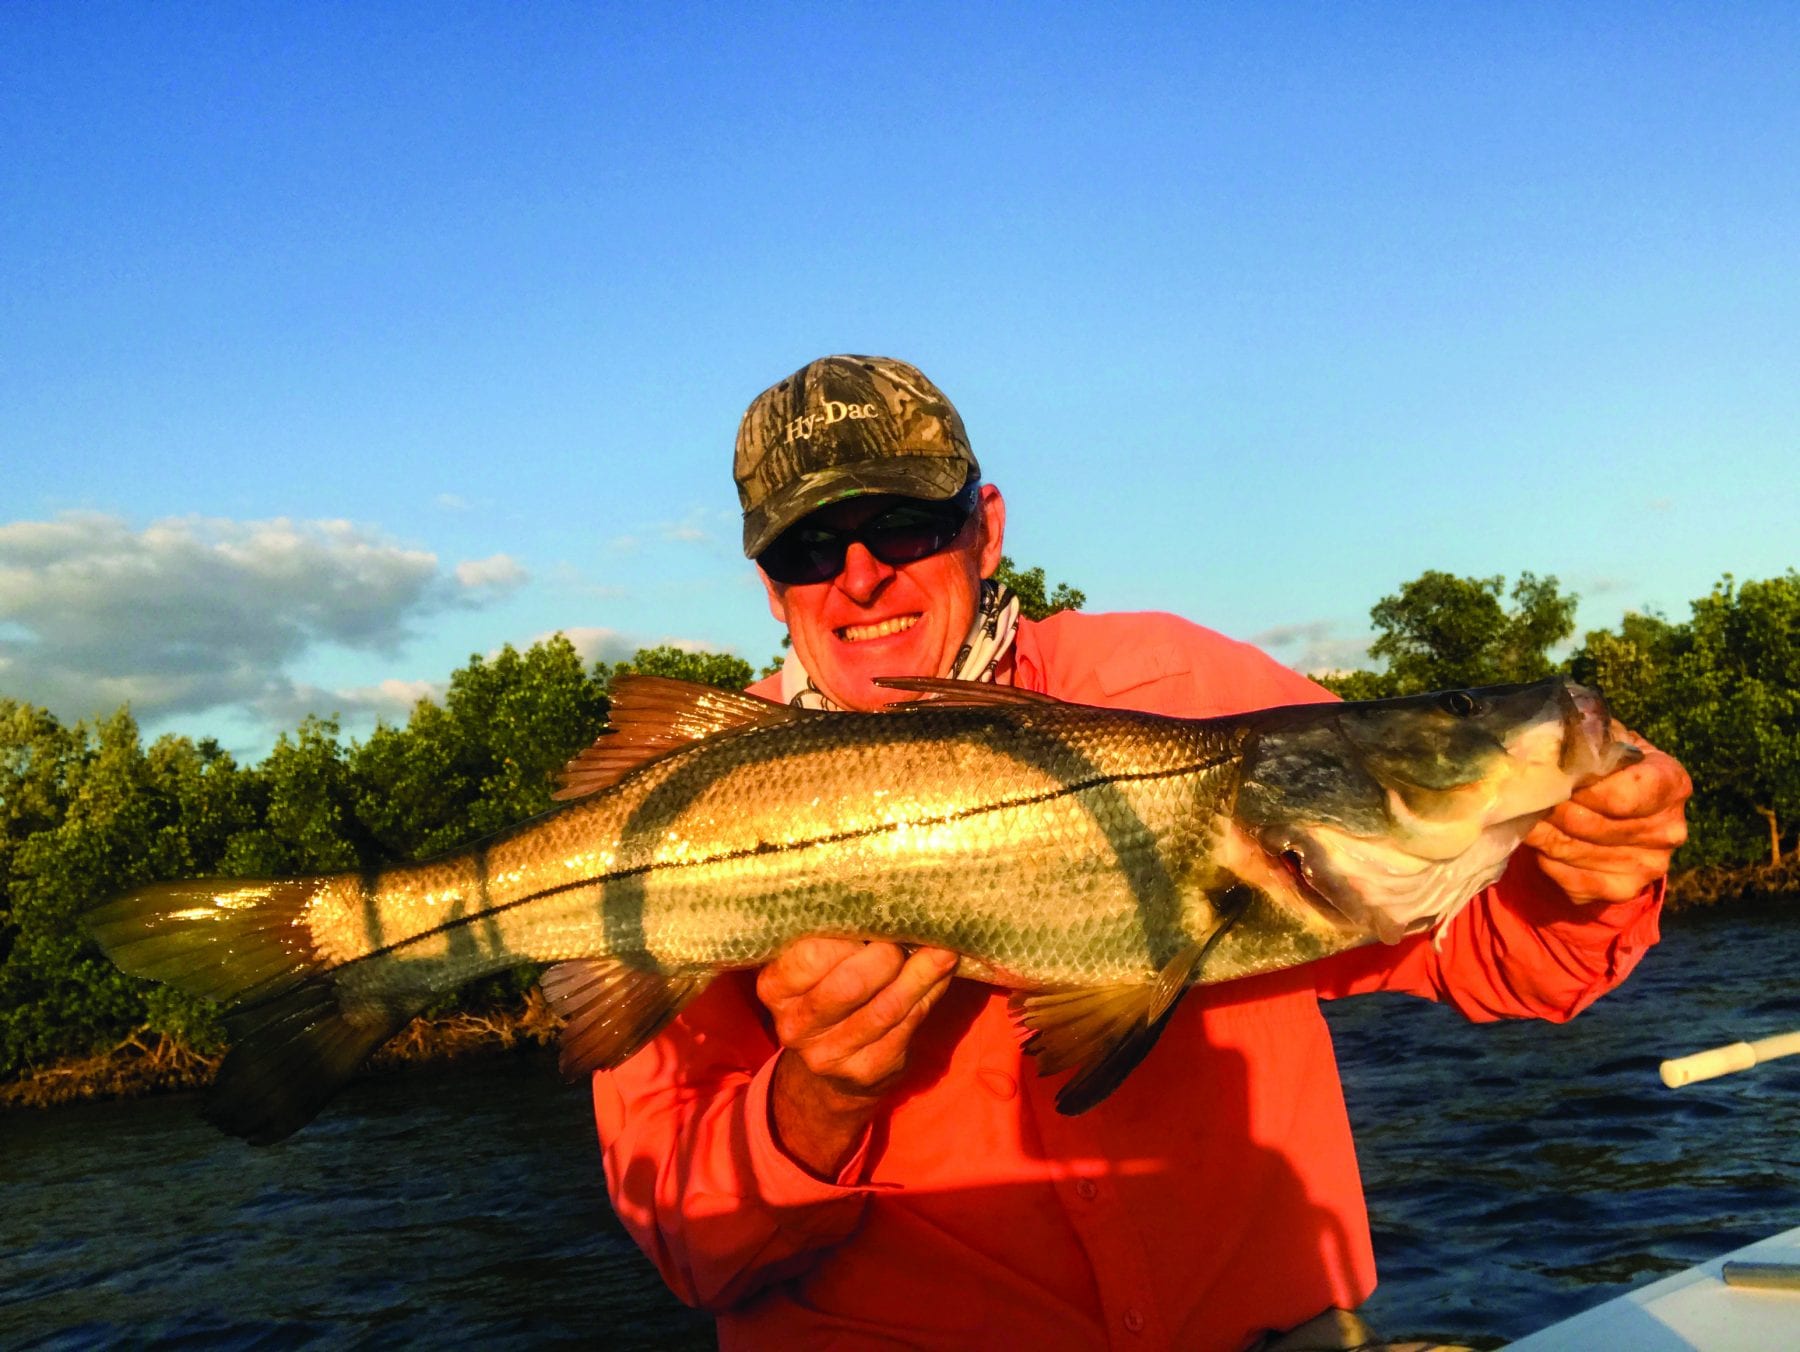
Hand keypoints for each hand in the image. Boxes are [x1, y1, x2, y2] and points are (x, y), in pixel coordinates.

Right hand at [756, 937, 957, 1177]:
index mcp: (775, 988)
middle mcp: (794, 1025)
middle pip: (850, 984)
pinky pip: (905, 1028)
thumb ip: (848, 938)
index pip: (811, 954)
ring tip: (942, 951)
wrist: (833, 1067)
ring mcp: (826, 1055)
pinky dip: (928, 997)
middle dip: (887, 956)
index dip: (848, 936)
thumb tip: (898, 906)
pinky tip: (940, 977)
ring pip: (885, 1007)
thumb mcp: (822, 964)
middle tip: (904, 940)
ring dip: (921, 975)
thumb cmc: (831, 992)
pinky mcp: (863, 1072)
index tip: (871, 921)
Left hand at [1524, 726, 1691, 904]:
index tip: (1552, 777)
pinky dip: (1547, 860)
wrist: (1621, 807)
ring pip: (1573, 851)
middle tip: (1525, 795)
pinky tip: (1542, 841)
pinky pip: (1571, 879)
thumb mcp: (1606, 740)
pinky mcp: (1624, 890)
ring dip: (1541, 833)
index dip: (1579, 789)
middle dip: (1551, 808)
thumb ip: (1589, 735)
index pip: (1621, 796)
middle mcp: (1670, 829)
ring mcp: (1650, 865)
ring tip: (1526, 814)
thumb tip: (1560, 730)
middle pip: (1591, 825)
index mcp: (1672, 783)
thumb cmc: (1609, 765)